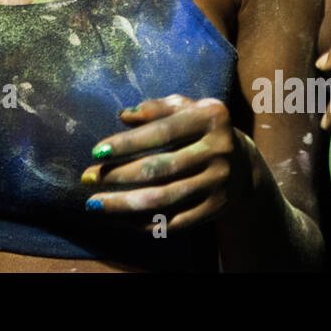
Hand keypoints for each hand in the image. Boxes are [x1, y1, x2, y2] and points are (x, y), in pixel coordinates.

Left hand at [80, 95, 242, 230]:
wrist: (242, 163)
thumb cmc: (199, 128)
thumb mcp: (184, 108)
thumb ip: (155, 108)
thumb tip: (124, 116)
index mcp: (211, 117)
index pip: (162, 132)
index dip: (127, 143)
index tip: (96, 152)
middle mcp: (219, 150)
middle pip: (160, 168)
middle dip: (118, 176)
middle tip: (87, 178)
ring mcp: (220, 181)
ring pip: (165, 199)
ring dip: (124, 205)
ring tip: (94, 204)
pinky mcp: (217, 207)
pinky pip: (176, 222)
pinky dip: (145, 223)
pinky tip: (120, 220)